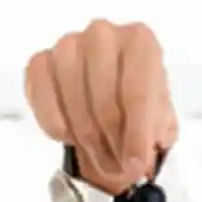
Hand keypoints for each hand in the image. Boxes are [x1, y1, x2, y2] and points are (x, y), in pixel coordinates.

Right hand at [24, 20, 178, 194]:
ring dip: (88, 140)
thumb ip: (155, 132)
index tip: (136, 165)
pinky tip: (68, 137)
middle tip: (120, 167)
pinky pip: (42, 97)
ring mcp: (68, 44)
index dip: (137, 136)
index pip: (138, 94)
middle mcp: (103, 34)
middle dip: (113, 144)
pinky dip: (55, 124)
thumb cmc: (140, 106)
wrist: (111, 98)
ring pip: (75, 103)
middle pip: (105, 101)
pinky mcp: (40, 60)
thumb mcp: (161, 120)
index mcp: (141, 42)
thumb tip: (140, 154)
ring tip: (101, 157)